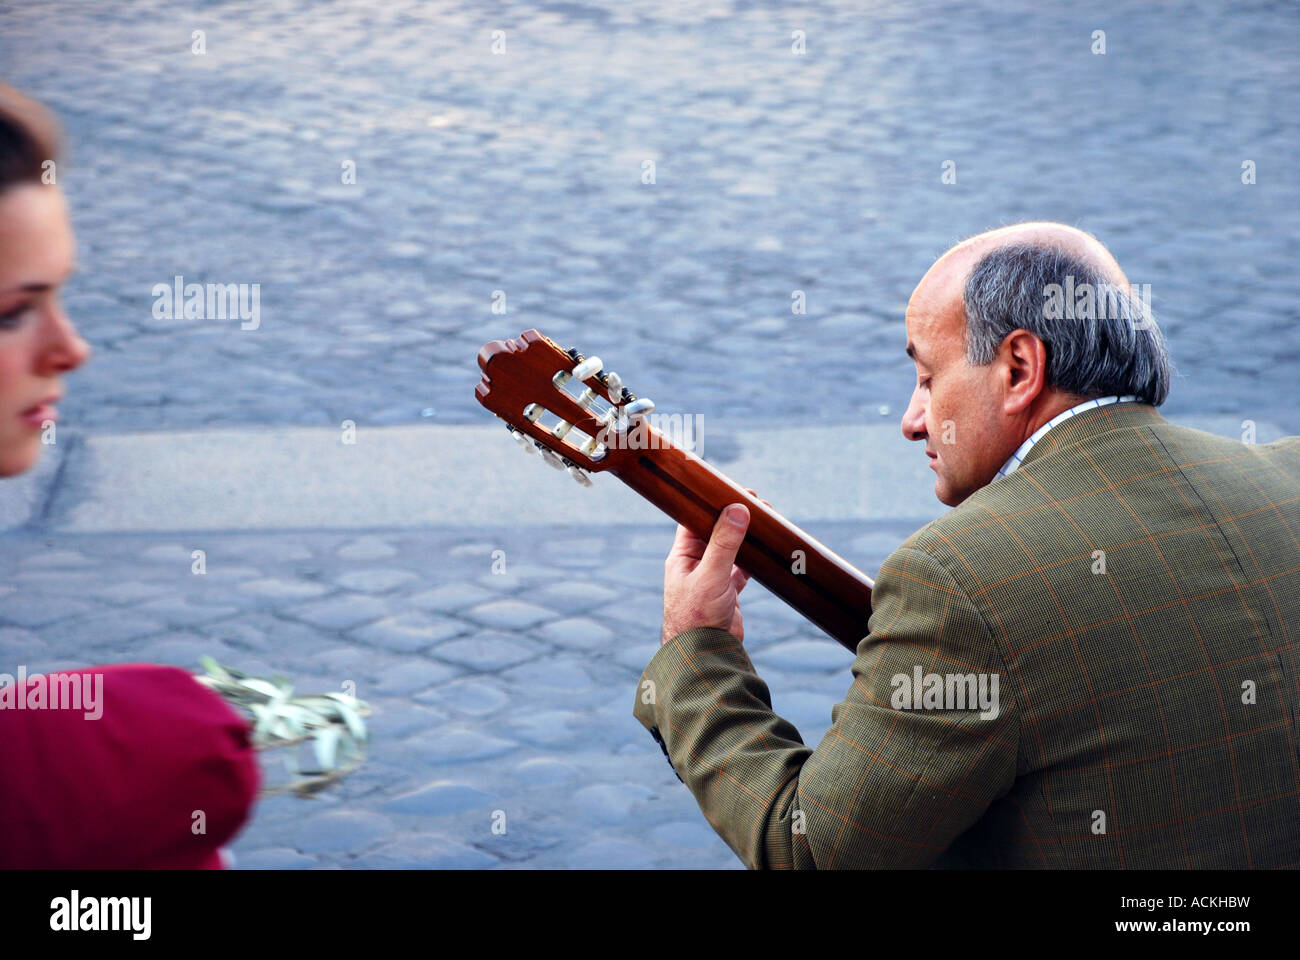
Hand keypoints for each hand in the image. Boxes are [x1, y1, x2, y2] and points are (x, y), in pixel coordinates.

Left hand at [661, 489, 766, 645]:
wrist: (705, 654)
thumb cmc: (697, 616)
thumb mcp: (712, 575)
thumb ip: (725, 543)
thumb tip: (737, 510)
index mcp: (683, 556)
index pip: (695, 519)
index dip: (712, 503)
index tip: (733, 490)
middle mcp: (695, 564)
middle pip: (716, 531)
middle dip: (734, 516)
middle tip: (757, 501)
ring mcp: (712, 578)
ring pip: (731, 549)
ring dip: (746, 536)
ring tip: (765, 520)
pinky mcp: (727, 592)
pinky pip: (741, 569)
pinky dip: (753, 559)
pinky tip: (766, 551)